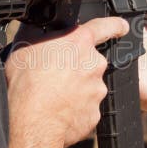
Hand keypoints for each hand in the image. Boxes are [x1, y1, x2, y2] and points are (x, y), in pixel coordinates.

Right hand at [5, 17, 128, 147]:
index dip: (115, 25)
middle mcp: (94, 65)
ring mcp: (97, 90)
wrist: (31, 123)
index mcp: (79, 43)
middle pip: (90, 61)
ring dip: (76, 89)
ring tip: (53, 95)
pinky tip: (58, 111)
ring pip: (89, 86)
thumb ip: (40, 36)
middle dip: (76, 67)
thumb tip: (40, 30)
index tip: (121, 26)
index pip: (105, 27)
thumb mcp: (24, 47)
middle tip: (54, 75)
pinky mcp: (95, 113)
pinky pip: (87, 107)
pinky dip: (75, 109)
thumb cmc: (26, 84)